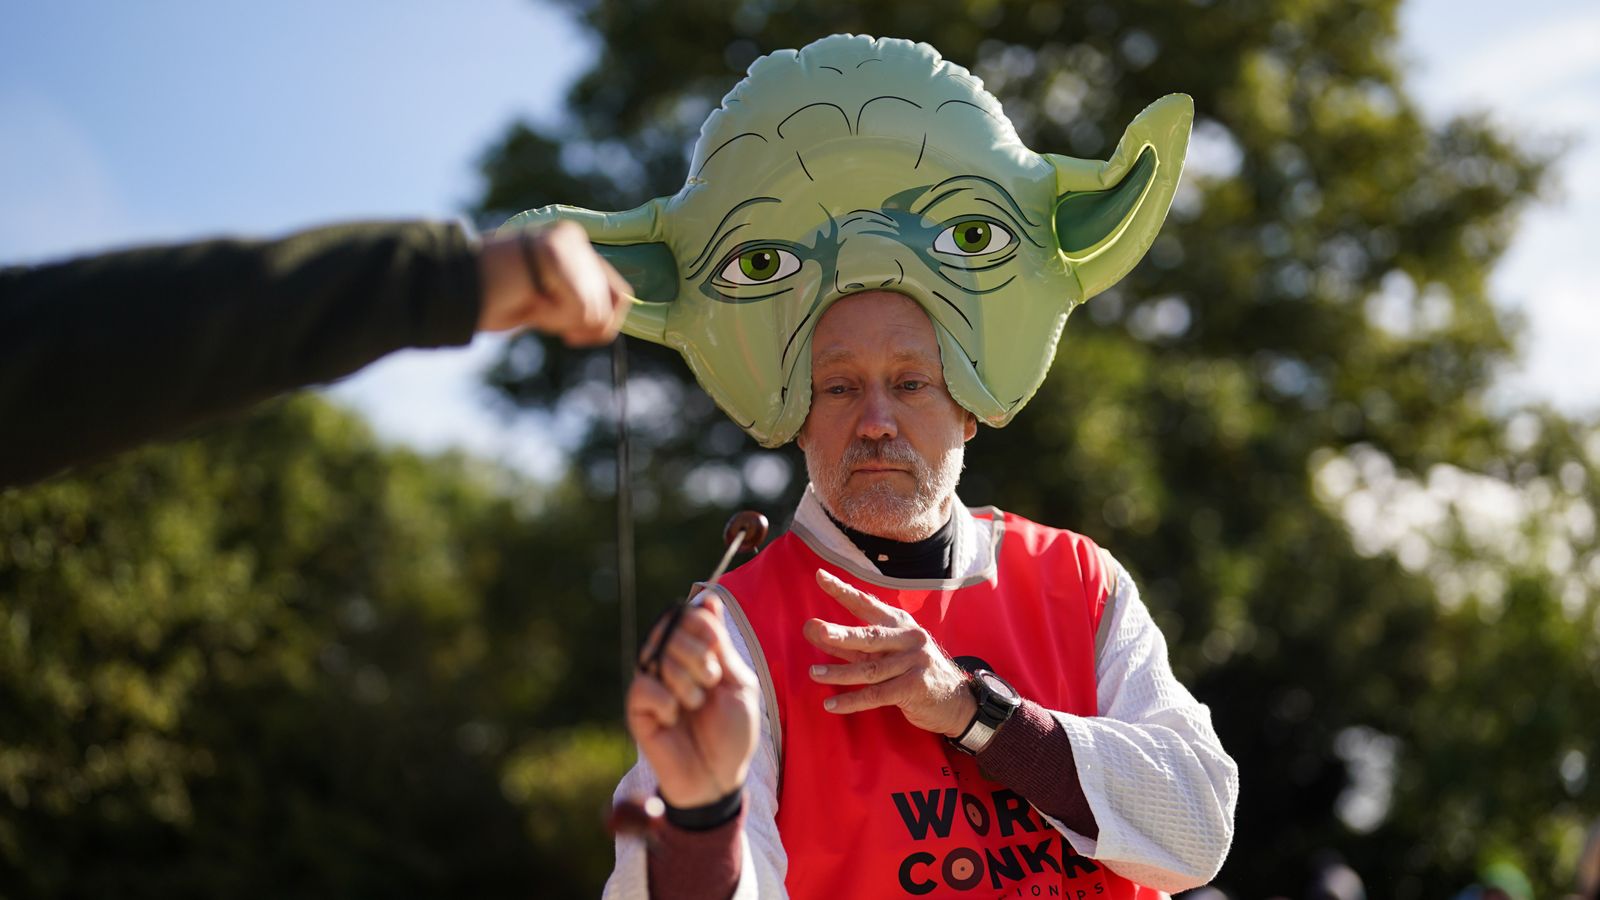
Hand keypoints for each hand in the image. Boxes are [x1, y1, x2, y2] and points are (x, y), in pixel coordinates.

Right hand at [477, 220, 632, 344]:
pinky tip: (526, 300)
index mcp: (576, 248)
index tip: (572, 337)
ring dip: (557, 320)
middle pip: (607, 307)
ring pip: (593, 310)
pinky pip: (578, 307)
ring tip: (526, 300)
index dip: (602, 325)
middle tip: (533, 307)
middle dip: (572, 323)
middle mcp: (575, 239)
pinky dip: (551, 316)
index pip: (619, 294)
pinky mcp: (556, 253)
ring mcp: (566, 243)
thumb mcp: (549, 304)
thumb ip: (581, 304)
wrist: (452, 289)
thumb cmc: (495, 299)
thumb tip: (610, 324)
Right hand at [627, 592, 760, 808]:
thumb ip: (721, 645)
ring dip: (685, 679)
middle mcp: (672, 663)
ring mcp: (653, 684)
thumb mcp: (738, 684)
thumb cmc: (734, 733)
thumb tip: (708, 597)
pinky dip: (665, 700)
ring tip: (697, 703)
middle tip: (711, 681)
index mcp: (697, 653)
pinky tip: (674, 717)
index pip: (687, 615)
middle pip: (670, 628)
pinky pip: (643, 686)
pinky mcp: (638, 709)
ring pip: (657, 655)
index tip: (716, 646)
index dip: (700, 624)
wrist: (719, 777)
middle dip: (697, 653)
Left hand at [804, 569, 976, 736]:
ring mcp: (914, 662)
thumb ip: (849, 644)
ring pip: (870, 669)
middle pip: (869, 635)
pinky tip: (831, 704)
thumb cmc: (912, 673)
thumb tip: (812, 630)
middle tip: (815, 629)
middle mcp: (908, 638)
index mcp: (899, 623)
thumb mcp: (882, 654)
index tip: (820, 577)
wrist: (955, 701)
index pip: (867, 604)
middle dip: (840, 633)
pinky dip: (852, 700)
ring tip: (813, 673)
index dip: (844, 591)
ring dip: (839, 673)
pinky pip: (877, 694)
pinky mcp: (915, 687)